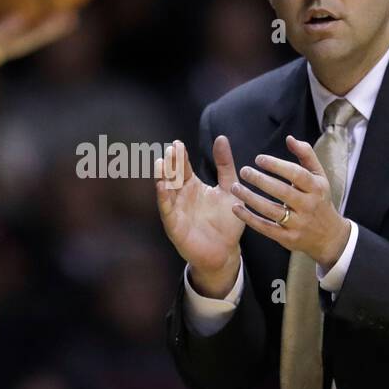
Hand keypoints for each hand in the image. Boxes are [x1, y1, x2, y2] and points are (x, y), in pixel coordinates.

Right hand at [154, 136, 244, 295]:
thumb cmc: (226, 221)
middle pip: (172, 176)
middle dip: (170, 164)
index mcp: (192, 186)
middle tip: (170, 151)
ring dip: (162, 178)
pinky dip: (163, 198)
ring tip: (160, 164)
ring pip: (166, 191)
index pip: (184, 167)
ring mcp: (176, 210)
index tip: (177, 143)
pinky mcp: (174, 225)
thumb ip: (225, 165)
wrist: (225, 251)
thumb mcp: (229, 189)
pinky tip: (161, 187)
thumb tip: (221, 138)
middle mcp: (181, 196)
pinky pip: (167, 210)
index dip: (180, 156)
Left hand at [230, 134, 351, 267]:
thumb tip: (290, 138)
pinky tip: (236, 208)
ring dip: (251, 199)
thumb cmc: (320, 200)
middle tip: (244, 171)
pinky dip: (250, 219)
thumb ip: (306, 155)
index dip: (277, 165)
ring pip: (272, 210)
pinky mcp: (288, 238)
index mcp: (316, 188)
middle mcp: (308, 206)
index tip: (259, 159)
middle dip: (261, 180)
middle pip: (282, 192)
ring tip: (235, 188)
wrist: (329, 236)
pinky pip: (266, 228)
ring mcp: (298, 224)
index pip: (296, 174)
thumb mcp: (319, 177)